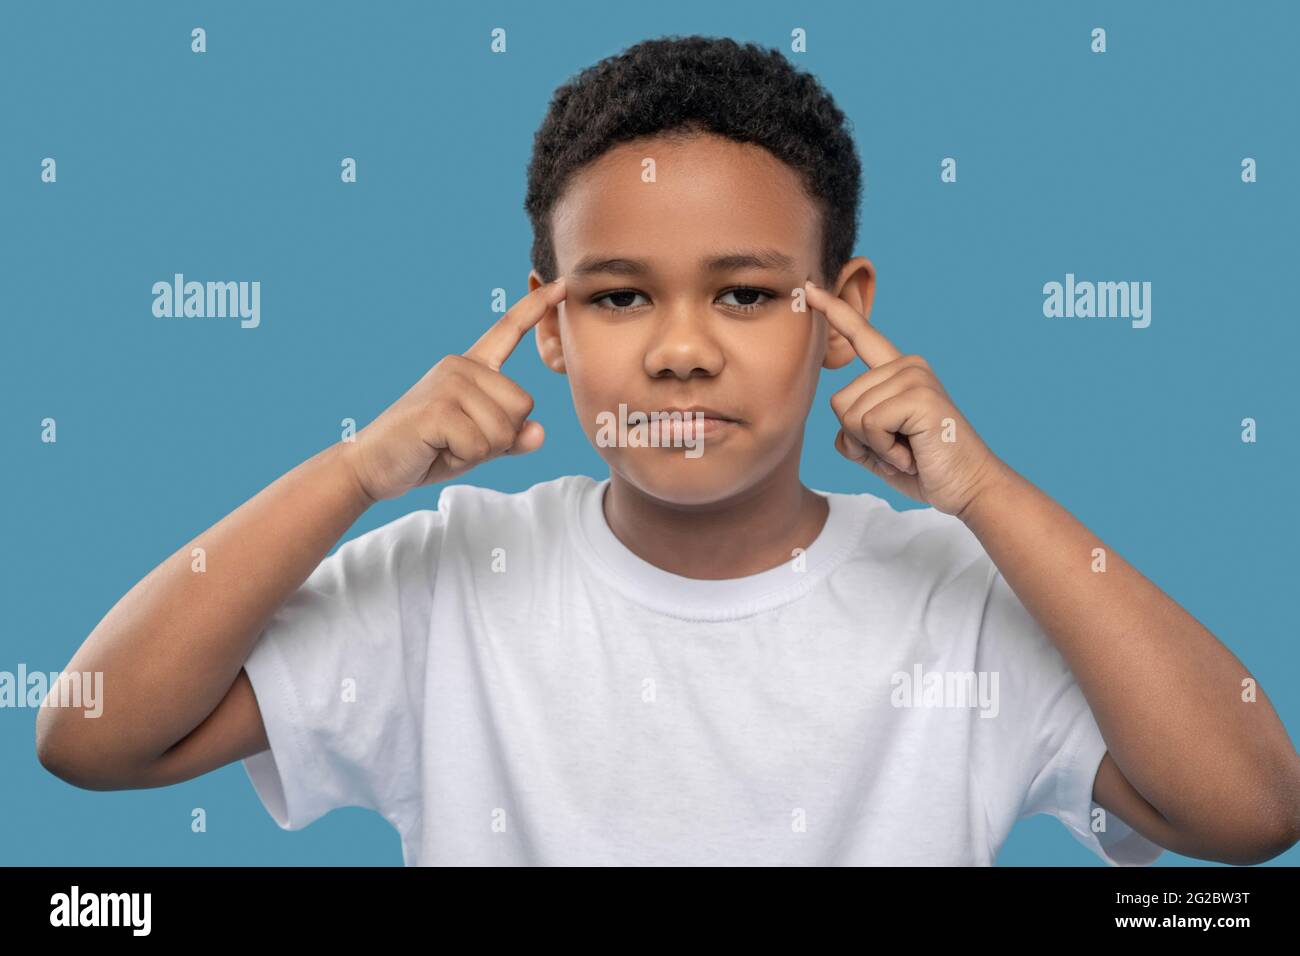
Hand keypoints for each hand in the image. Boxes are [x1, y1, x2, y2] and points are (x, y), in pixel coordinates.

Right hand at [342, 278, 566, 501]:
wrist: (375, 465)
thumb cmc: (430, 450)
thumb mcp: (480, 444)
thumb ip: (512, 436)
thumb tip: (539, 432)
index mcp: (472, 367)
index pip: (508, 329)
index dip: (536, 308)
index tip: (562, 285)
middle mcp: (462, 366)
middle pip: (523, 405)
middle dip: (500, 437)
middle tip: (459, 439)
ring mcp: (449, 382)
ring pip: (504, 429)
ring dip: (480, 451)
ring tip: (446, 443)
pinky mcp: (438, 408)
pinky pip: (481, 445)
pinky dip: (464, 458)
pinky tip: (437, 448)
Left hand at [805, 279, 1011, 517]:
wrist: (966, 488)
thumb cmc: (922, 468)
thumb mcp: (875, 448)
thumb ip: (852, 429)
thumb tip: (841, 410)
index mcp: (898, 372)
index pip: (861, 335)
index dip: (834, 312)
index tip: (808, 288)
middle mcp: (907, 365)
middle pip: (839, 400)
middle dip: (860, 438)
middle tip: (899, 448)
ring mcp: (914, 377)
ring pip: (850, 415)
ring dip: (874, 447)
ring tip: (907, 451)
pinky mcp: (918, 395)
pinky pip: (868, 426)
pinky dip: (883, 451)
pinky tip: (910, 455)